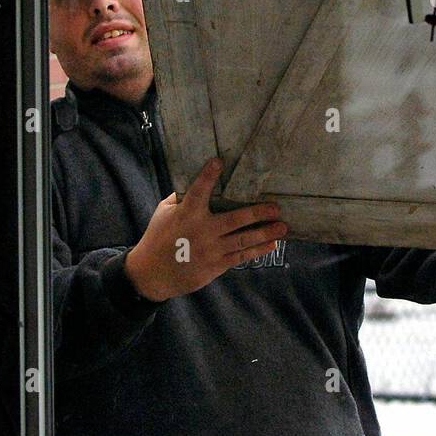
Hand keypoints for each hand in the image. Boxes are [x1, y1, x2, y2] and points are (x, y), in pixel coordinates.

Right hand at [123, 157, 287, 302]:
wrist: (152, 274)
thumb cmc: (158, 238)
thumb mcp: (164, 214)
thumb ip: (181, 198)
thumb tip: (196, 179)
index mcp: (186, 214)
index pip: (199, 191)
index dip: (209, 176)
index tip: (219, 162)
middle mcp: (202, 231)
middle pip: (235, 220)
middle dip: (258, 213)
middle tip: (276, 208)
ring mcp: (211, 250)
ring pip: (243, 241)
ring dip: (265, 233)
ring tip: (283, 227)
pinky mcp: (215, 266)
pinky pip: (240, 257)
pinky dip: (258, 251)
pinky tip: (272, 244)